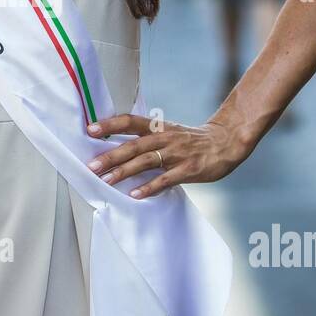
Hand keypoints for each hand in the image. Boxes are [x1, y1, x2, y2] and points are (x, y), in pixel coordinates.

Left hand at [84, 113, 248, 198]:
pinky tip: (135, 194)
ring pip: (146, 161)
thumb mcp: (168, 132)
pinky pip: (166, 179)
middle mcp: (165, 137)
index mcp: (158, 127)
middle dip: (111, 155)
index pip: (130, 121)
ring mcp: (177, 153)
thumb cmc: (190, 140)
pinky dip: (149, 187)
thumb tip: (115, 146)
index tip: (89, 129)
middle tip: (91, 166)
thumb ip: (145, 138)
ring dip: (125, 171)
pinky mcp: (188, 169)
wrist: (225, 142)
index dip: (110, 124)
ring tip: (106, 181)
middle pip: (134, 145)